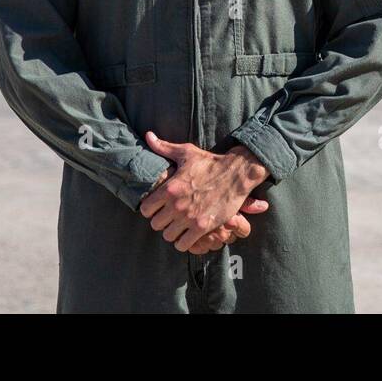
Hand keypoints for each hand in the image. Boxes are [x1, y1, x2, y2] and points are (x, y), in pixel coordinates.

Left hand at [138, 132, 269, 251]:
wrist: (236, 173)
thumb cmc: (210, 162)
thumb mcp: (186, 152)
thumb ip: (163, 147)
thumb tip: (148, 136)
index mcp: (170, 188)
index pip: (145, 209)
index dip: (150, 209)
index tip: (158, 207)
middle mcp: (177, 204)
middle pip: (155, 225)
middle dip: (161, 222)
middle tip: (169, 218)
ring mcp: (189, 217)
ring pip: (168, 236)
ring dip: (173, 233)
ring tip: (179, 227)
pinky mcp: (202, 226)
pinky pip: (183, 244)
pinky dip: (184, 242)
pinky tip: (189, 234)